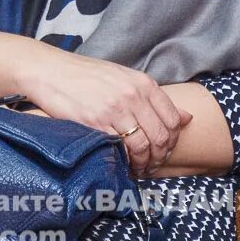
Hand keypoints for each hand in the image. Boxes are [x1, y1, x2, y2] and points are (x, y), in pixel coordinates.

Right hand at [14, 48, 190, 175]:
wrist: (53, 72)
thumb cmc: (89, 76)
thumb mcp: (127, 79)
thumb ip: (155, 99)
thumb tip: (186, 119)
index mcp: (144, 84)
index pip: (173, 119)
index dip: (172, 140)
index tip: (165, 150)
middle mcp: (133, 96)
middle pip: (160, 136)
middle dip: (160, 156)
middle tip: (153, 164)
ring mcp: (115, 110)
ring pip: (142, 146)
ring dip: (143, 163)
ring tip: (139, 168)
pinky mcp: (95, 123)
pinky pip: (118, 149)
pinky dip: (124, 162)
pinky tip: (122, 165)